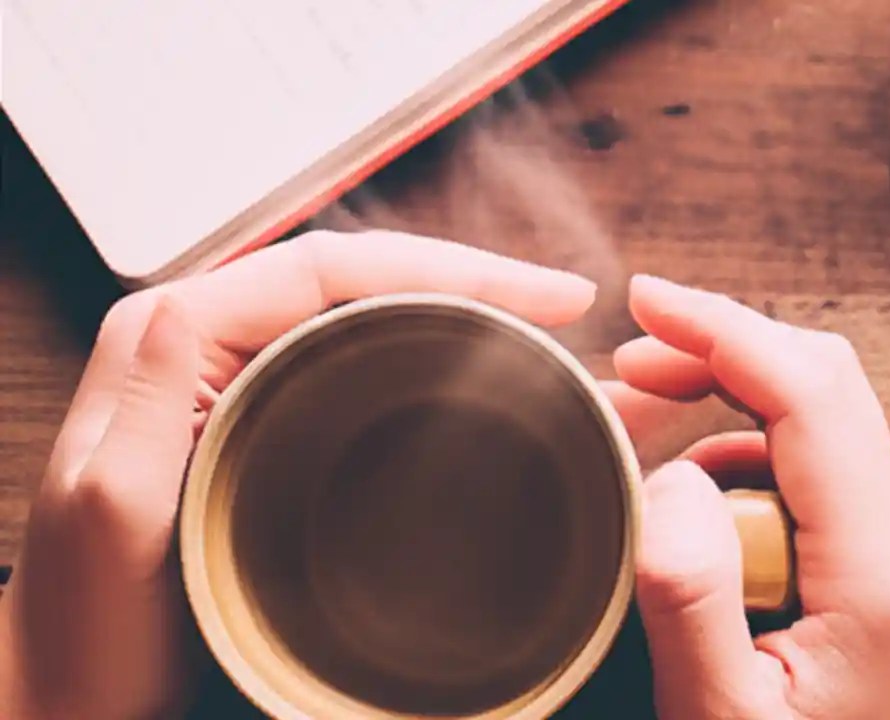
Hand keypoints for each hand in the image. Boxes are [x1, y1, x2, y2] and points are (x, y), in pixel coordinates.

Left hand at [0, 231, 601, 718]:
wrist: (87, 699)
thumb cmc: (94, 626)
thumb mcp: (113, 510)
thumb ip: (150, 401)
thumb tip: (200, 301)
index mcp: (172, 336)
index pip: (333, 267)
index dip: (453, 266)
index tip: (550, 298)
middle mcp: (204, 343)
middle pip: (362, 277)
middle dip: (471, 277)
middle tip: (563, 306)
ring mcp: (236, 381)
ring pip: (367, 314)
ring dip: (457, 311)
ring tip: (540, 333)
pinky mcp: (262, 423)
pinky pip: (359, 361)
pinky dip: (429, 356)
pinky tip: (475, 375)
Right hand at [615, 276, 889, 719]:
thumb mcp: (721, 714)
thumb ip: (689, 596)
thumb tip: (663, 476)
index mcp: (874, 564)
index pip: (808, 394)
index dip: (726, 329)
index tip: (646, 301)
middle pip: (818, 383)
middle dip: (718, 348)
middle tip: (624, 360)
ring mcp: (881, 545)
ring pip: (806, 417)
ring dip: (719, 397)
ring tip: (632, 416)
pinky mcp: (858, 559)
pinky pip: (795, 468)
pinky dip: (730, 446)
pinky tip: (677, 480)